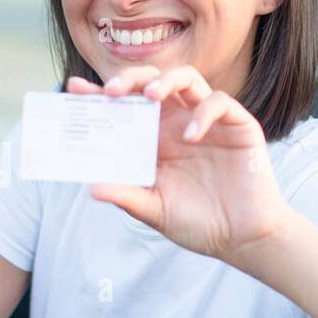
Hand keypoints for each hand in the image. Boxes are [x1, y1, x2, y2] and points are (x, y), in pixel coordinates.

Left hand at [66, 65, 292, 265]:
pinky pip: (219, 102)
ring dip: (165, 81)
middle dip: (130, 79)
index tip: (75, 89)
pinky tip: (190, 136)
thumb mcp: (155, 210)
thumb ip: (127, 196)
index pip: (125, 105)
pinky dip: (202, 113)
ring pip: (186, 78)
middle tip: (112, 92)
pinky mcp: (237, 126)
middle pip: (152, 81)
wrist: (242, 239)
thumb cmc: (198, 223)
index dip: (100, 93)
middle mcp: (178, 123)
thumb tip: (92, 188)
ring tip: (151, 96)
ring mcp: (207, 121)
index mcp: (154, 139)